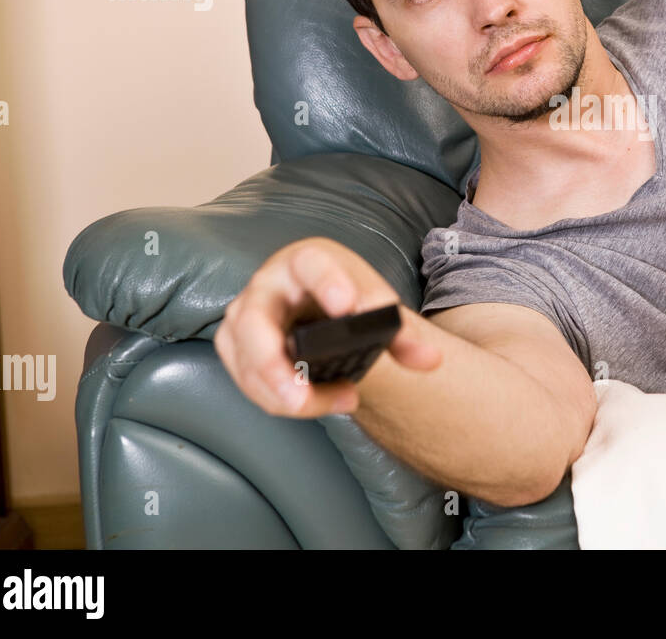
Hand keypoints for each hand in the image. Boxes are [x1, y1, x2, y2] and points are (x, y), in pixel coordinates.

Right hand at [215, 236, 441, 417]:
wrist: (324, 310)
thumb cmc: (348, 300)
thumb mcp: (376, 307)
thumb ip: (404, 334)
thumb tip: (429, 359)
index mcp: (306, 261)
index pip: (311, 263)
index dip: (328, 281)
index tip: (348, 307)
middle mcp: (268, 285)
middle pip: (255, 321)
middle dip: (274, 364)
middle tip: (301, 396)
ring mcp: (245, 317)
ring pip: (248, 360)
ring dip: (283, 393)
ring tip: (340, 402)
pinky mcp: (237, 348)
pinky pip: (247, 381)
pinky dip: (279, 400)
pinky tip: (317, 404)